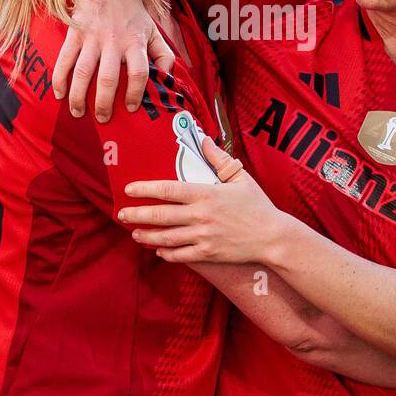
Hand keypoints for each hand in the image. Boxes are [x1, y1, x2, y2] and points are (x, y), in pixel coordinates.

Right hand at [52, 0, 174, 121]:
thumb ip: (163, 54)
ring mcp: (92, 38)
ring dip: (79, 96)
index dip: (137, 93)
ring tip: (78, 113)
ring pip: (84, 72)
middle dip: (104, 103)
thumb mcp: (153, 29)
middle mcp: (114, 42)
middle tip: (103, 119)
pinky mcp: (74, 34)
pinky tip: (59, 94)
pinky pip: (64, 60)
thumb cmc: (132, 11)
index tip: (132, 108)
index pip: (140, 72)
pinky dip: (60, 79)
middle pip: (109, 78)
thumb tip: (169, 79)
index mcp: (136, 42)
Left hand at [121, 138, 290, 264]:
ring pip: (166, 238)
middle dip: (137, 215)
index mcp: (206, 194)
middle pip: (160, 215)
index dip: (145, 189)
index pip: (168, 190)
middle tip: (122, 214)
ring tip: (135, 233)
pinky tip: (158, 250)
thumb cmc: (257, 205)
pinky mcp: (208, 254)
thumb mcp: (239, 177)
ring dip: (147, 236)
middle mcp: (201, 216)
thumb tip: (203, 140)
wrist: (273, 237)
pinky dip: (166, 253)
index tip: (129, 189)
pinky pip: (180, 255)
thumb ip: (218, 158)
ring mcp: (203, 237)